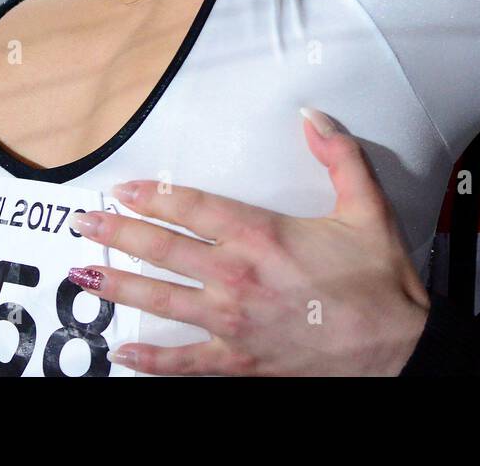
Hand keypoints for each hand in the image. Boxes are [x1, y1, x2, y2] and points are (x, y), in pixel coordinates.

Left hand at [66, 109, 430, 375]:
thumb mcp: (368, 207)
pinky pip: (185, 363)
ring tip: (83, 276)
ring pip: (162, 301)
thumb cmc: (380, 280)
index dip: (153, 196)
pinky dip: (151, 361)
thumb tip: (312, 116)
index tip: (123, 188)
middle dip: (120, 233)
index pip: (194, 208)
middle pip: (164, 250)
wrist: (397, 347)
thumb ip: (339, 155)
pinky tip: (122, 353)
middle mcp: (239, 278)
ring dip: (119, 286)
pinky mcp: (241, 360)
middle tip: (84, 223)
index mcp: (264, 236)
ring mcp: (235, 323)